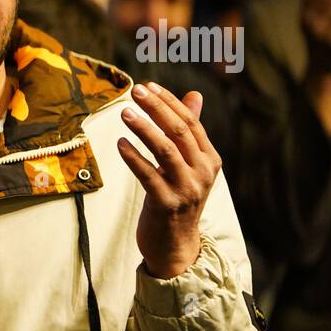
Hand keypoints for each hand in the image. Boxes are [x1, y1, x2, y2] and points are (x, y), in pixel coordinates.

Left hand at [117, 82, 221, 278]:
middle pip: (179, 132)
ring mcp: (187, 189)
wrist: (174, 245)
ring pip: (166, 151)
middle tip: (135, 91)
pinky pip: (148, 175)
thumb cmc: (177, 199)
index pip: (191, 123)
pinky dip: (133, 157)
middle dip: (157, 108)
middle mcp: (203, 172)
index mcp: (210, 159)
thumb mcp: (187, 165)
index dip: (169, 102)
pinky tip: (120, 143)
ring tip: (124, 113)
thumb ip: (189, 132)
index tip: (148, 86)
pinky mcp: (167, 204)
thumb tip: (195, 94)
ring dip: (143, 128)